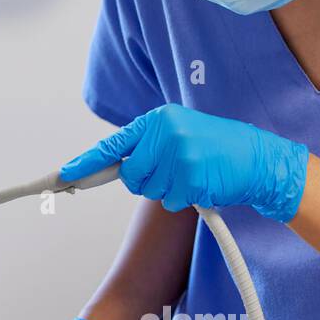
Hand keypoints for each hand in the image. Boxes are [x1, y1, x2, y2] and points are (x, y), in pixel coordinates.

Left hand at [61, 104, 308, 221]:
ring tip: (192, 174)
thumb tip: (111, 168)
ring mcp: (176, 153)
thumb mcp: (179, 135)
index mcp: (157, 120)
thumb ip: (148, 147)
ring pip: (149, 189)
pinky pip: (170, 199)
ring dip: (169, 190)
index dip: (86, 162)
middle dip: (147, 181)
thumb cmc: (215, 149)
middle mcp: (164, 132)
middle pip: (131, 174)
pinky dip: (184, 198)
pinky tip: (202, 183)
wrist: (256, 157)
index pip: (114, 144)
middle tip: (175, 173)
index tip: (63, 175)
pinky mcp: (189, 174)